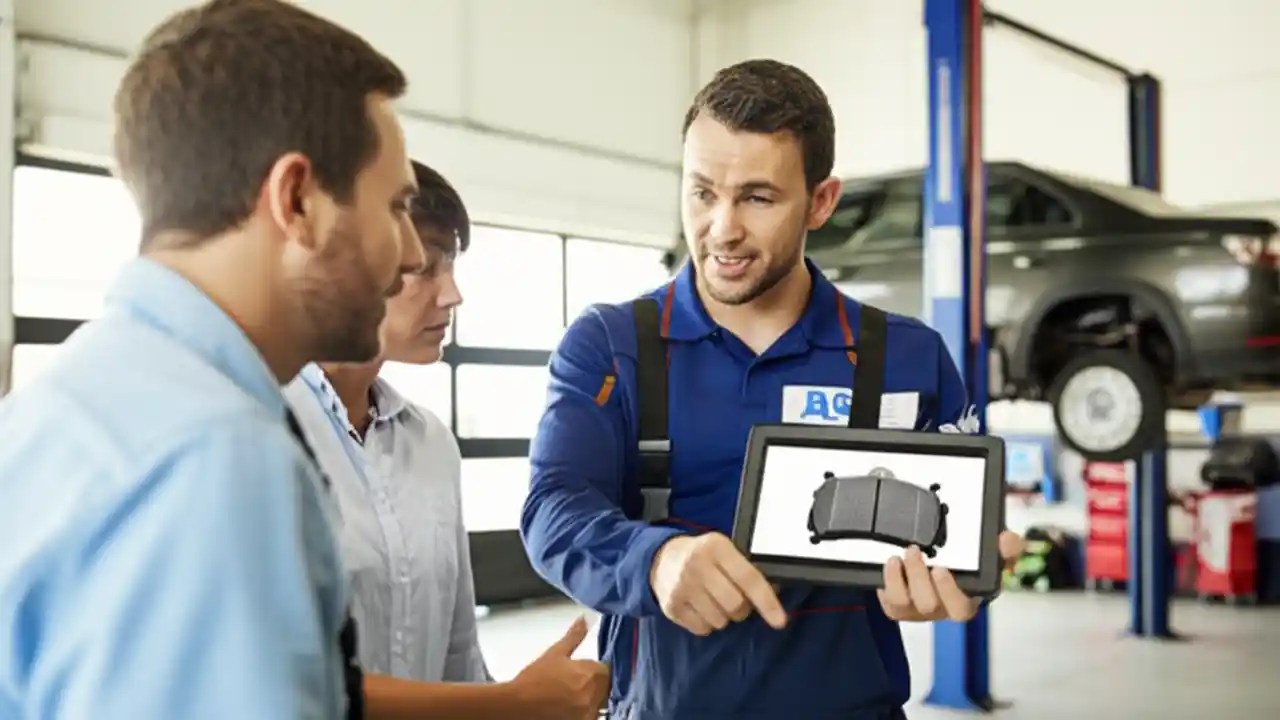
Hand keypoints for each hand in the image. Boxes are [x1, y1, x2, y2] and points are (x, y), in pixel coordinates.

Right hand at [509, 616, 609, 719]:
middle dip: (594, 685)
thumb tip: (585, 618)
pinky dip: (584, 712)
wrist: (518, 705)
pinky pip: (591, 717)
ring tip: (569, 697)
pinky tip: (569, 708)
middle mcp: (594, 694)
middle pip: (605, 688)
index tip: (581, 672)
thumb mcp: (555, 653)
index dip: (595, 670)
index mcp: (592, 673)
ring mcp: (589, 713)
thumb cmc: (535, 678)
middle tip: (573, 685)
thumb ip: (574, 636)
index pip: (606, 670)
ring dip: (590, 699)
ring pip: (600, 704)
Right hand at [649, 532, 787, 634]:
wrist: (660, 558)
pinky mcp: (671, 607)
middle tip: (735, 600)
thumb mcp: (724, 551)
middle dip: (742, 609)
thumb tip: (773, 594)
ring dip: (724, 617)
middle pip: (735, 605)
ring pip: (720, 621)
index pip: (748, 578)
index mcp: (716, 547)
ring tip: (714, 601)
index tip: (780, 620)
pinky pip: (703, 629)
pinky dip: (708, 623)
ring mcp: (682, 587)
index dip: (767, 602)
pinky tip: (701, 607)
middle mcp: (697, 565)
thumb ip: (747, 570)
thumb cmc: (702, 556)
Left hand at [877, 531, 1023, 621]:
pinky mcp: (897, 605)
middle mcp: (941, 608)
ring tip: (903, 554)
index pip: (962, 607)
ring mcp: (917, 609)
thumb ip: (1004, 548)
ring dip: (902, 578)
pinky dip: (888, 580)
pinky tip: (891, 563)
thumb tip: (1008, 539)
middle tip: (916, 553)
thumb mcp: (989, 553)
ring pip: (906, 603)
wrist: (937, 560)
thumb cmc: (968, 563)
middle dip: (921, 580)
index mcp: (966, 599)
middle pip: (931, 606)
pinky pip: (890, 600)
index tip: (941, 569)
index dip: (949, 592)